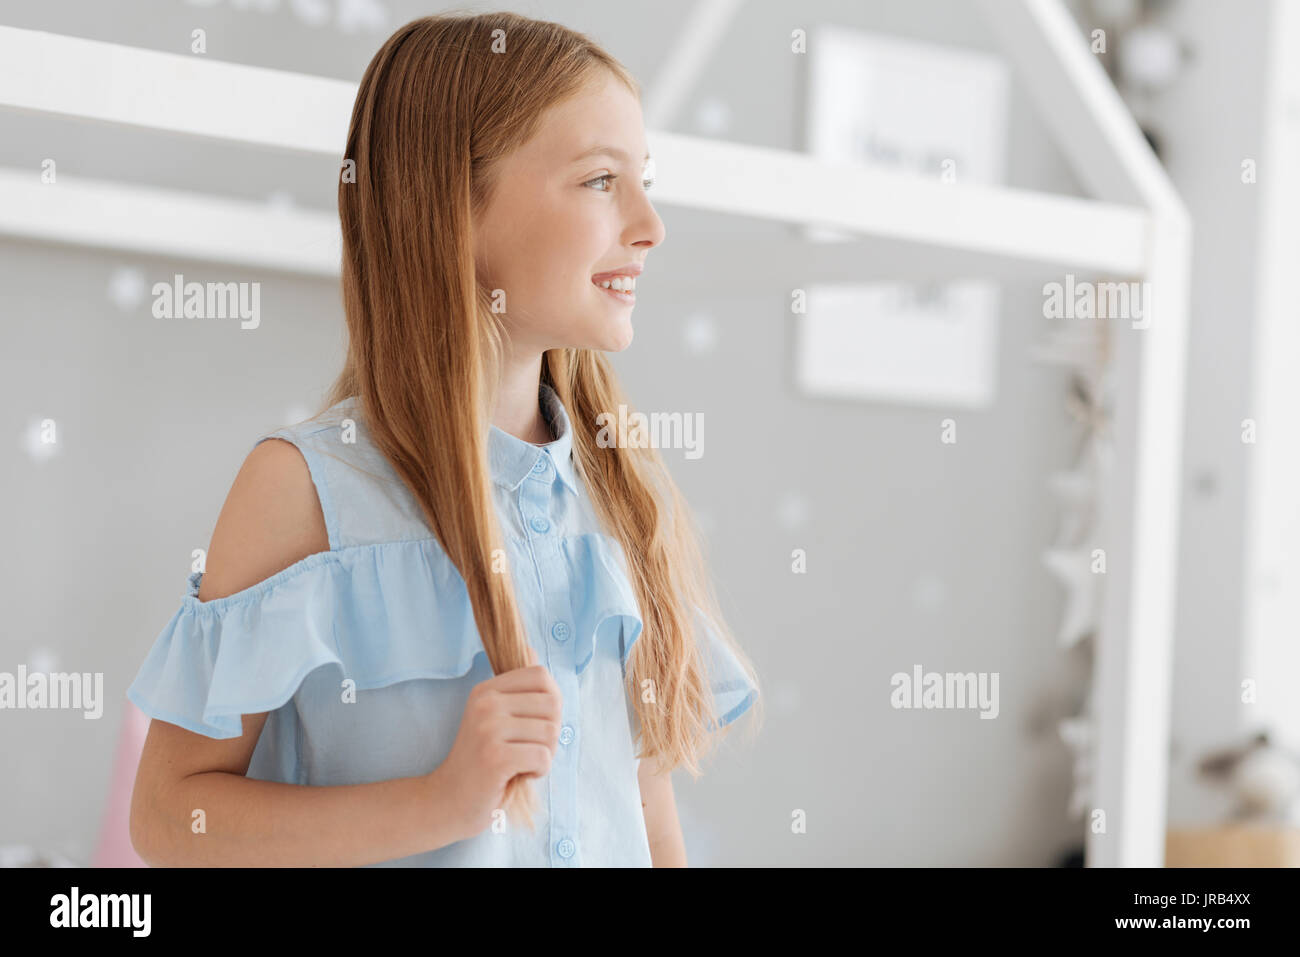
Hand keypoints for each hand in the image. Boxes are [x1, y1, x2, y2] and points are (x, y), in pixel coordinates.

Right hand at [432, 644, 561, 839]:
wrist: (448, 800)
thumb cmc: (481, 761)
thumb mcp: (494, 717)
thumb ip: (516, 689)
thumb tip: (532, 650)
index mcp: (486, 689)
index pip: (541, 675)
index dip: (551, 702)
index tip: (533, 724)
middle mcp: (486, 703)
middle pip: (553, 703)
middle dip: (551, 731)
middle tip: (527, 749)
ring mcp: (488, 729)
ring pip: (551, 732)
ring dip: (545, 754)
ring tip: (520, 763)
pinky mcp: (495, 757)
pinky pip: (543, 757)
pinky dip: (539, 771)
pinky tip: (518, 775)